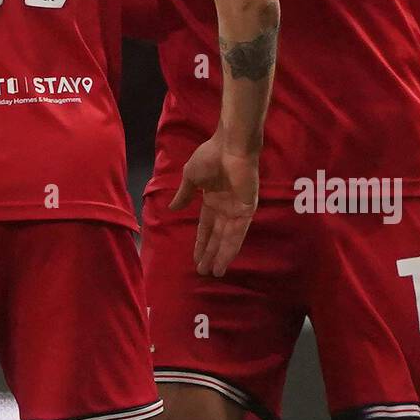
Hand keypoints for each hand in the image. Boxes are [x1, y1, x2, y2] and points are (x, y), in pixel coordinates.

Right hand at [170, 132, 259, 276]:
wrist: (230, 147)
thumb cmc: (210, 157)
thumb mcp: (190, 176)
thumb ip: (184, 194)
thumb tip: (172, 208)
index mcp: (212, 199)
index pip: (206, 226)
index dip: (201, 242)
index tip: (195, 258)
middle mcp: (225, 208)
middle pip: (217, 236)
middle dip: (210, 253)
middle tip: (203, 272)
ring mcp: (237, 210)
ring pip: (227, 238)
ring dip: (221, 255)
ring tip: (214, 272)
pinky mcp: (247, 210)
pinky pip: (238, 232)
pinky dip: (231, 247)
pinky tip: (224, 259)